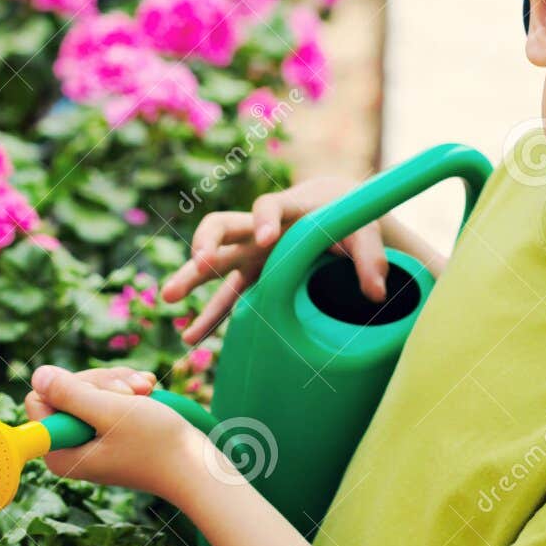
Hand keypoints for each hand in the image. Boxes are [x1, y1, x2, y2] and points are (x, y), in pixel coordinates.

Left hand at [24, 364, 192, 500]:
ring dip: (119, 384)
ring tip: (147, 390)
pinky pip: (107, 400)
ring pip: (89, 390)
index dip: (72, 386)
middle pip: (65, 391)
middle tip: (136, 390)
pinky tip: (148, 390)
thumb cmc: (157, 443)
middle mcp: (70, 448)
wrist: (196, 466)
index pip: (40, 398)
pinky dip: (128, 391)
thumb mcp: (111, 411)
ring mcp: (90, 441)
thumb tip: (38, 375)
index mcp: (60, 451)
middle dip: (101, 384)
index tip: (105, 396)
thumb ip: (70, 393)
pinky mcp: (109, 435)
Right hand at [161, 174, 388, 345]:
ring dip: (191, 279)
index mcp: (288, 209)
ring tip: (169, 300)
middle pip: (222, 228)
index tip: (266, 238)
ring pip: (214, 263)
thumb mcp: (365, 231)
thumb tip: (376, 294)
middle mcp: (260, 228)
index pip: (268, 206)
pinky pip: (225, 297)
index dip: (264, 219)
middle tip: (198, 265)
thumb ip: (371, 259)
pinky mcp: (251, 275)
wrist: (333, 210)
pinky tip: (191, 339)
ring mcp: (250, 253)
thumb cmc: (351, 218)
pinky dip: (209, 317)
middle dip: (206, 245)